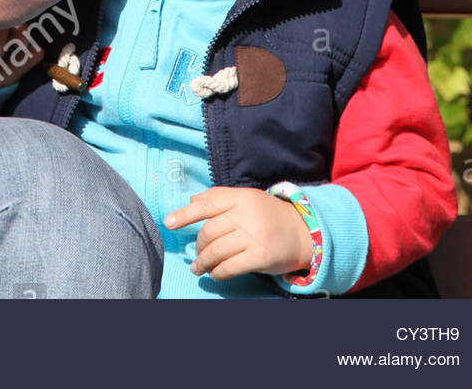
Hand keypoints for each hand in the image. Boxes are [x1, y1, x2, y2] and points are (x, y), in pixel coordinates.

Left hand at [165, 187, 313, 280]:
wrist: (303, 232)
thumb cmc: (267, 214)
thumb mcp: (246, 198)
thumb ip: (219, 198)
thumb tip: (191, 201)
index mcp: (240, 197)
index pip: (207, 204)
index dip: (185, 214)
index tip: (168, 223)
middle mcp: (247, 215)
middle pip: (209, 231)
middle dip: (198, 245)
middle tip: (196, 254)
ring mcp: (255, 236)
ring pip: (217, 250)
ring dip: (203, 262)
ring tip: (198, 268)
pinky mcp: (261, 256)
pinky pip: (231, 266)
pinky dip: (218, 272)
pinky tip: (215, 273)